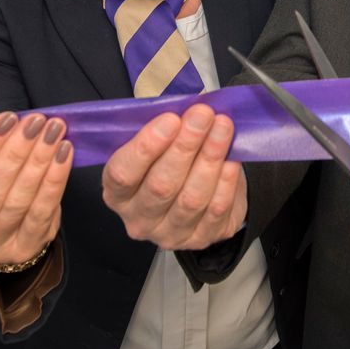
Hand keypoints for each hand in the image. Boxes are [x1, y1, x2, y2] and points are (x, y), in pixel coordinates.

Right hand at [0, 112, 71, 265]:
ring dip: (39, 161)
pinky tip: (64, 153)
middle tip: (35, 123)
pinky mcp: (24, 251)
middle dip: (14, 153)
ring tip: (53, 132)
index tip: (6, 119)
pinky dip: (55, 179)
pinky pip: (42, 212)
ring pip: (18, 202)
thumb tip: (10, 125)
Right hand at [102, 103, 245, 249]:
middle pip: (161, 185)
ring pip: (191, 198)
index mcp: (117, 193)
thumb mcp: (156, 143)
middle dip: (185, 146)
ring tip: (222, 127)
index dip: (146, 147)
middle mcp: (139, 219)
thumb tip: (186, 110)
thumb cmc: (170, 160)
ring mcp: (170, 234)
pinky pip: (216, 209)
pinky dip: (227, 179)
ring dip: (210, 158)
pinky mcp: (202, 239)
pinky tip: (232, 156)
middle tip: (202, 115)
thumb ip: (162, 129)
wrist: (198, 189)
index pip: (123, 174)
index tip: (170, 119)